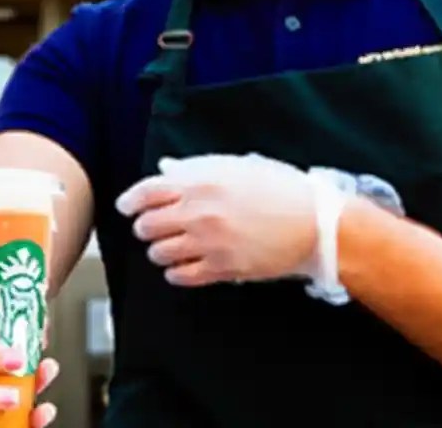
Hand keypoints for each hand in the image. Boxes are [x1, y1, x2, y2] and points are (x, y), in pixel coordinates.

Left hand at [115, 153, 323, 286]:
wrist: (316, 222)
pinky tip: (179, 269)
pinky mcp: (222, 268)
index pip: (147, 192)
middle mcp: (198, 212)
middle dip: (146, 226)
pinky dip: (175, 273)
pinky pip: (182, 276)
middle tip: (151, 228)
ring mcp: (208, 242)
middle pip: (148, 225)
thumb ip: (197, 168)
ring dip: (159, 250)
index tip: (125, 207)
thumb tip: (167, 169)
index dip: (131, 201)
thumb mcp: (237, 166)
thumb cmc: (281, 188)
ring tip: (168, 248)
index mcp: (200, 182)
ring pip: (160, 252)